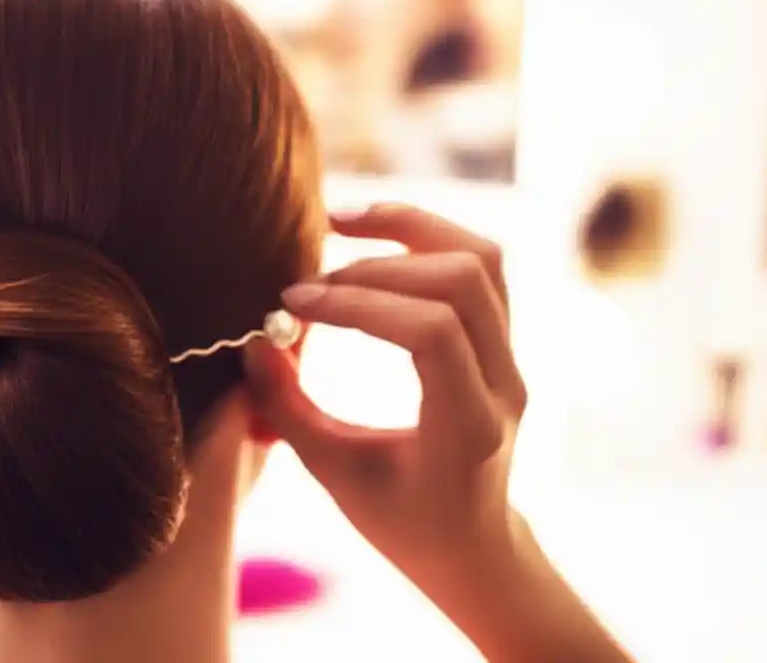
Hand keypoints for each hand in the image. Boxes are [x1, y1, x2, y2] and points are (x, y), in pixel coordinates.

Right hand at [245, 203, 525, 588]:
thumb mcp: (336, 475)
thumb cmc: (401, 521)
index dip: (359, 304)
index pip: (432, 332)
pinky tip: (373, 241)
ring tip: (342, 221)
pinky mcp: (504, 341)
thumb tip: (253, 342)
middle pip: (465, 279)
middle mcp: (504, 384)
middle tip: (309, 279)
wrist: (471, 545)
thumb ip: (289, 410)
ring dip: (410, 227)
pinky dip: (427, 239)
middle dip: (378, 263)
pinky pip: (481, 267)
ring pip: (483, 258)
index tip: (294, 306)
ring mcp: (512, 358)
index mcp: (468, 427)